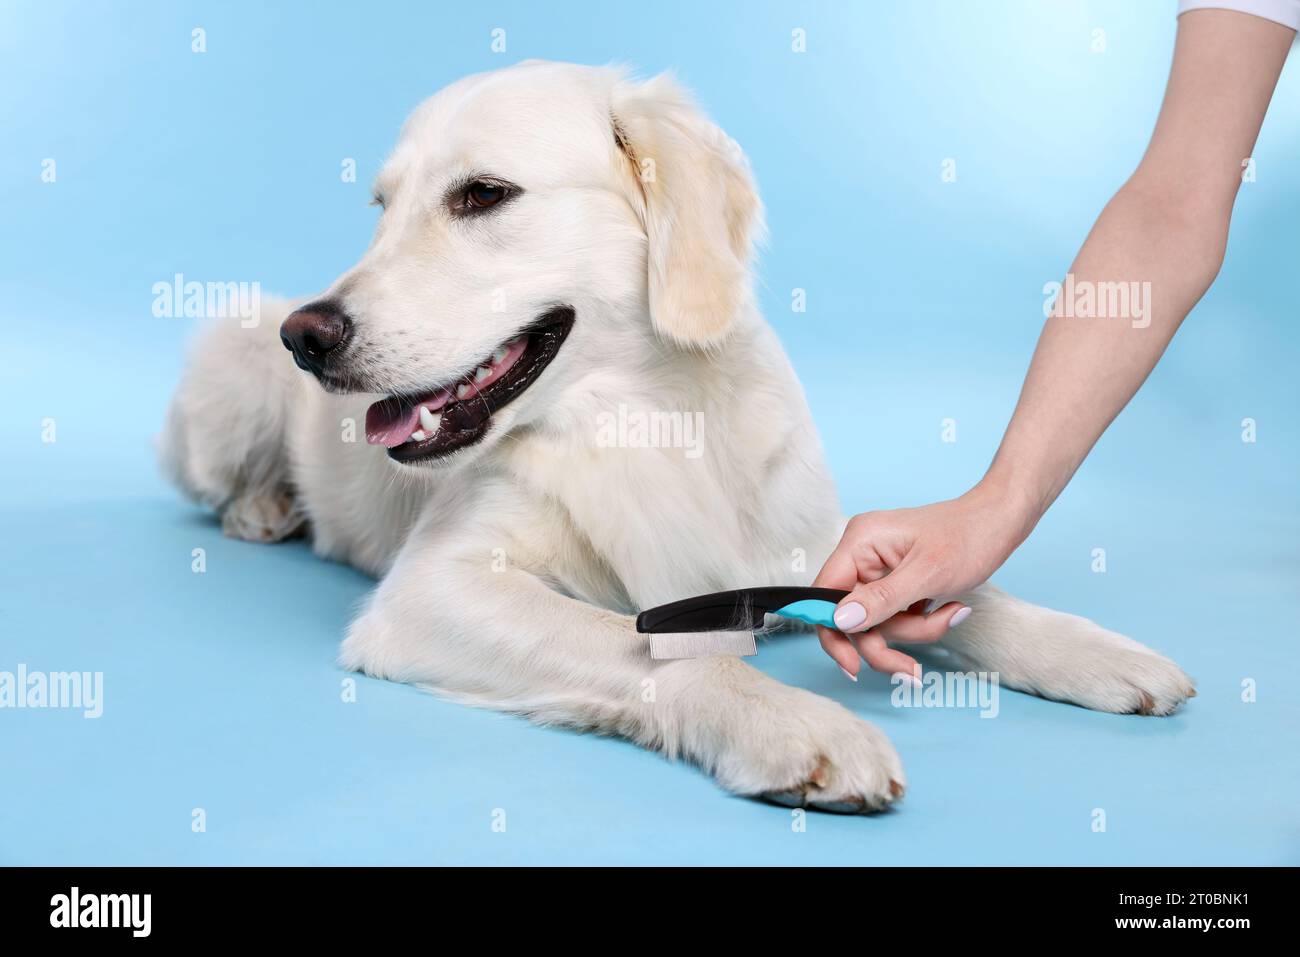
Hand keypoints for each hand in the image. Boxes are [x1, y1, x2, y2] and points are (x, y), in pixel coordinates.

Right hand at [813, 484, 1031, 679]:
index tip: (853, 664)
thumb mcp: (927, 574)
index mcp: (859, 543)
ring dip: (913, 632)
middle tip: (911, 670)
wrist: (1000, 523)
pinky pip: (894, 617)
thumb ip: (882, 600)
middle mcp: (862, 556)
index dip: (832, 631)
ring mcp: (878, 570)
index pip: (823, 595)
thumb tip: (840, 621)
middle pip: (851, 617)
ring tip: (950, 616)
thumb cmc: (968, 537)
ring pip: (876, 623)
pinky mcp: (894, 583)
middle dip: (886, 641)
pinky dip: (920, 624)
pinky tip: (947, 612)